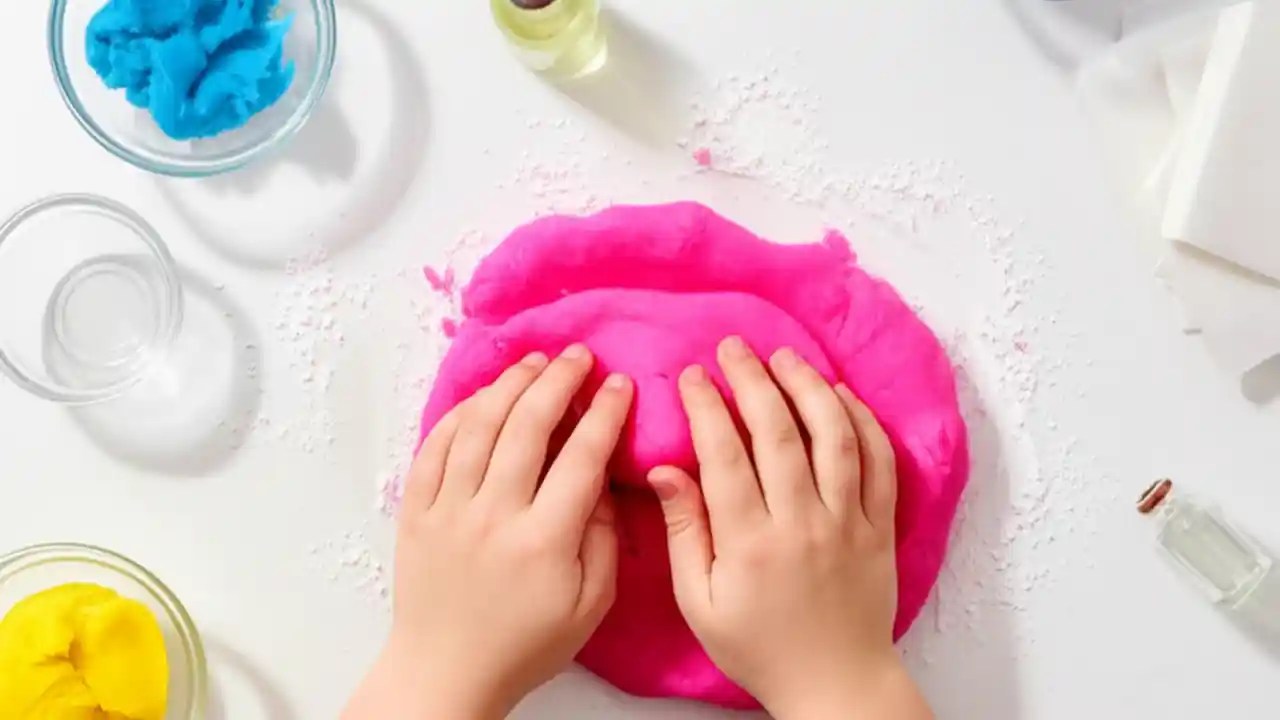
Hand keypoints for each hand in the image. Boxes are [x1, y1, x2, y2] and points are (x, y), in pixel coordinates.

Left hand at [343, 345, 633, 719]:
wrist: (446, 671)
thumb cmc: (526, 643)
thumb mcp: (590, 606)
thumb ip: (602, 540)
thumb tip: (600, 480)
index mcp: (543, 541)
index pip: (581, 457)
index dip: (604, 413)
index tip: (619, 384)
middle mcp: (493, 516)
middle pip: (527, 427)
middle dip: (557, 381)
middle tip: (577, 356)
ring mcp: (448, 510)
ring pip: (478, 427)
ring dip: (509, 386)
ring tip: (533, 363)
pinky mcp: (416, 512)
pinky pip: (433, 448)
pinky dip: (458, 414)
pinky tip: (482, 398)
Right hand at [649, 336, 931, 719]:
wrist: (834, 682)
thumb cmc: (758, 646)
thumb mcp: (700, 603)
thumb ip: (684, 533)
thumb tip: (666, 471)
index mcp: (750, 543)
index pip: (725, 454)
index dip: (707, 406)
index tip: (694, 375)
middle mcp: (802, 523)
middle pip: (779, 432)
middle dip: (753, 379)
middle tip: (734, 347)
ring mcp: (848, 522)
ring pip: (834, 437)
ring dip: (808, 388)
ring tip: (785, 356)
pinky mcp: (880, 527)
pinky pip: (879, 463)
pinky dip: (863, 422)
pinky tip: (840, 395)